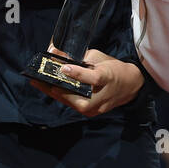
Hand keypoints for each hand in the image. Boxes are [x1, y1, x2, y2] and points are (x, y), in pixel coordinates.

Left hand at [30, 49, 144, 117]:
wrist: (129, 85)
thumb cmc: (113, 68)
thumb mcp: (98, 57)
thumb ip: (80, 58)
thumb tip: (59, 55)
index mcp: (107, 78)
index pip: (93, 78)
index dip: (78, 73)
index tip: (63, 68)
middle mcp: (102, 96)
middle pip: (77, 97)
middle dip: (56, 88)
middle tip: (38, 78)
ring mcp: (97, 107)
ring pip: (72, 103)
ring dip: (54, 93)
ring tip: (38, 84)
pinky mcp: (92, 112)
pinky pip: (74, 104)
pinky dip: (61, 96)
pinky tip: (49, 89)